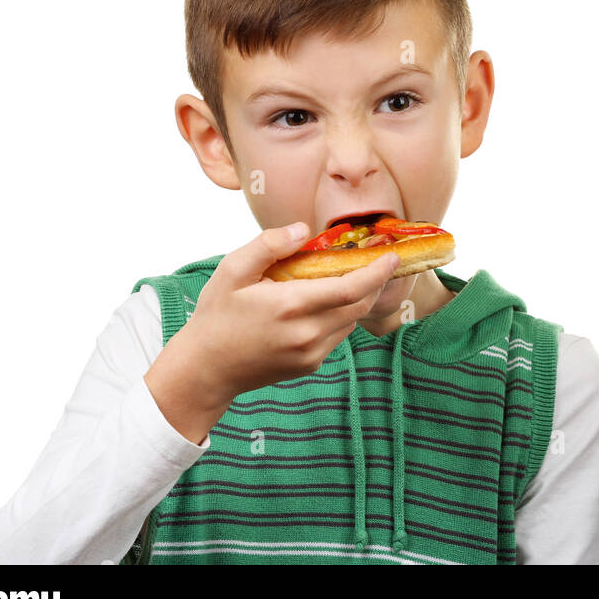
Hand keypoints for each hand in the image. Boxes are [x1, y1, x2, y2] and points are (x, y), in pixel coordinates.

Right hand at [181, 222, 399, 402]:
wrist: (206, 368)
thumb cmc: (217, 315)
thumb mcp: (232, 270)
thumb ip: (269, 244)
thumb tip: (303, 229)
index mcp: (291, 306)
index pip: (351, 288)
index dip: (377, 271)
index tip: (391, 256)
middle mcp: (308, 333)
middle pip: (360, 304)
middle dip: (374, 282)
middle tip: (378, 260)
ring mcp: (311, 353)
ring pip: (351, 320)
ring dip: (356, 298)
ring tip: (347, 276)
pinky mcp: (311, 365)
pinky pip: (338, 335)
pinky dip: (340, 315)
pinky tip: (324, 302)